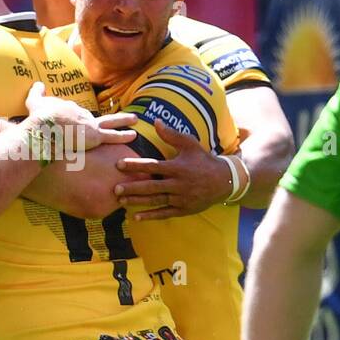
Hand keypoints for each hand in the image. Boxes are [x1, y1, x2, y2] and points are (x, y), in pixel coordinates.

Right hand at [23, 81, 136, 152]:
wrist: (45, 127)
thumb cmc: (39, 117)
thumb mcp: (35, 101)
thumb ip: (37, 92)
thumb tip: (38, 83)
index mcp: (70, 108)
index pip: (77, 114)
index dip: (78, 120)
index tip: (79, 126)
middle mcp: (82, 113)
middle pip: (96, 117)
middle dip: (106, 118)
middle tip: (118, 118)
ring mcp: (90, 124)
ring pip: (110, 122)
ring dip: (123, 120)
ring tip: (135, 120)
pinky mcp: (95, 135)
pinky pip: (113, 136)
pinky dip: (123, 135)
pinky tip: (134, 135)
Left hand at [114, 120, 231, 219]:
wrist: (224, 181)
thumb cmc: (203, 160)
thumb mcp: (190, 144)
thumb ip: (172, 135)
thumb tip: (156, 122)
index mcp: (178, 167)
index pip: (153, 166)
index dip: (135, 165)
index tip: (119, 164)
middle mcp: (178, 184)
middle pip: (151, 186)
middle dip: (132, 187)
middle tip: (115, 189)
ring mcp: (181, 198)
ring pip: (155, 201)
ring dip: (137, 201)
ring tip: (121, 201)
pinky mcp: (183, 209)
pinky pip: (164, 213)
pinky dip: (150, 216)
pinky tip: (136, 217)